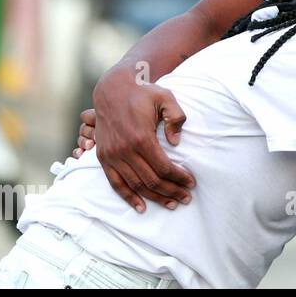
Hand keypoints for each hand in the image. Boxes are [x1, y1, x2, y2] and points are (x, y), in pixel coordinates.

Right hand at [86, 67, 195, 212]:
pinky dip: (127, 197)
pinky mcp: (103, 157)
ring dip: (154, 198)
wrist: (113, 89)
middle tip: (186, 198)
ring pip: (135, 185)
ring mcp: (112, 155)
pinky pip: (115, 183)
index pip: (164, 167)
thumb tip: (176, 142)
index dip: (179, 178)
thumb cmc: (143, 93)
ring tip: (171, 204)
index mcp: (141, 137)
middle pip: (151, 180)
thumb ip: (176, 118)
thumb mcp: (166, 97)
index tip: (192, 183)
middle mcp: (125, 150)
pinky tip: (141, 207)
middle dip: (171, 191)